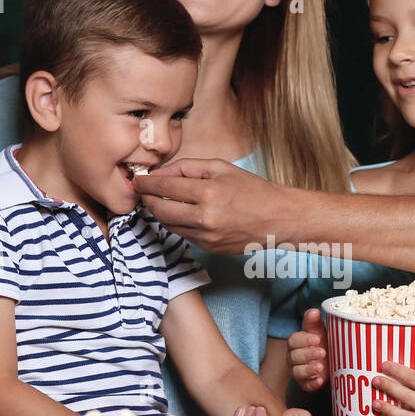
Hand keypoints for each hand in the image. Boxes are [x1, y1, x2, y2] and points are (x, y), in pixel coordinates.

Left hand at [134, 158, 288, 254]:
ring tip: (159, 200)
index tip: (137, 180)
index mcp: (209, 193)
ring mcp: (206, 236)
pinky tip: (179, 213)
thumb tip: (160, 173)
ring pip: (167, 225)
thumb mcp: (221, 168)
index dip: (145, 183)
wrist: (277, 219)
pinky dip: (175, 223)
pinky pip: (181, 234)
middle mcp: (205, 217)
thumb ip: (187, 167)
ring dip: (158, 212)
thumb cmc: (252, 189)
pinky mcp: (208, 247)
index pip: (164, 187)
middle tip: (143, 191)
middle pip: (159, 210)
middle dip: (146, 199)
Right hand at [287, 308, 328, 391]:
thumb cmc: (322, 343)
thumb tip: (314, 311)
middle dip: (308, 354)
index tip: (317, 338)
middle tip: (322, 352)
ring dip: (309, 369)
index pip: (294, 340)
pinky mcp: (305, 383)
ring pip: (297, 372)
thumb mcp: (319, 331)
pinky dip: (312, 384)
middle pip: (294, 357)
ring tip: (321, 367)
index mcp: (296, 343)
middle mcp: (294, 357)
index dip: (304, 340)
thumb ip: (314, 322)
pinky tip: (320, 381)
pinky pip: (305, 385)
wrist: (331, 360)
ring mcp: (298, 371)